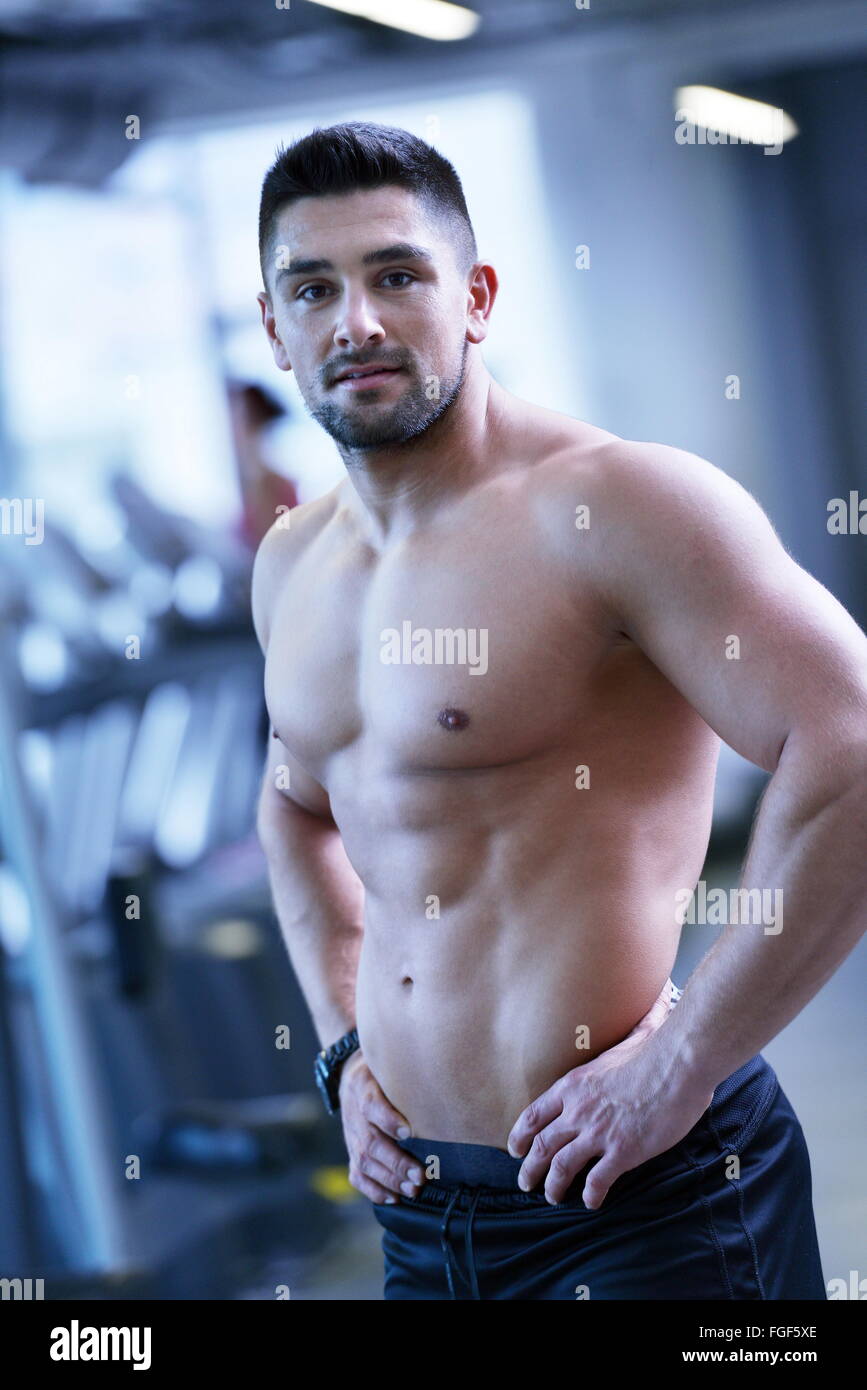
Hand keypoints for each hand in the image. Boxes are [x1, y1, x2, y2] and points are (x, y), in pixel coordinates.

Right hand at [339, 1051, 425, 1204]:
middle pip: (370, 1141)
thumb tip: (445, 1079)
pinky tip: (392, 1198)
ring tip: (413, 1189)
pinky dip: (373, 1189)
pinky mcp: (351, 1151)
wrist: (350, 1075)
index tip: (408, 1133)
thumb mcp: (390, 1061)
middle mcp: (353, 1112)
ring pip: (364, 1162)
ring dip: (389, 1179)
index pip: (371, 1104)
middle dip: (396, 1161)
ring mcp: (351, 1134)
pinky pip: (356, 1175)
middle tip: (420, 1175)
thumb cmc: (382, 1070)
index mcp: (362, 1085)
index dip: (388, 1120)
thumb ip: (407, 1071)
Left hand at [506, 986, 712, 1209]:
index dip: (521, 1134)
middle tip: (526, 1183)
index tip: (515, 1149)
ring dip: (554, 1186)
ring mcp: (599, 1133)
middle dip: (530, 1169)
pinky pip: (597, 1181)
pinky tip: (592, 1202)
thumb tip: (653, 1003)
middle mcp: (578, 1110)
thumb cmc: (656, 1049)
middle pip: (542, 1146)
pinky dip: (590, 1195)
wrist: (678, 1065)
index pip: (535, 1113)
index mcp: (574, 1085)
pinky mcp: (622, 1152)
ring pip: (562, 1167)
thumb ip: (630, 1031)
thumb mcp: (628, 1040)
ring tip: (554, 1197)